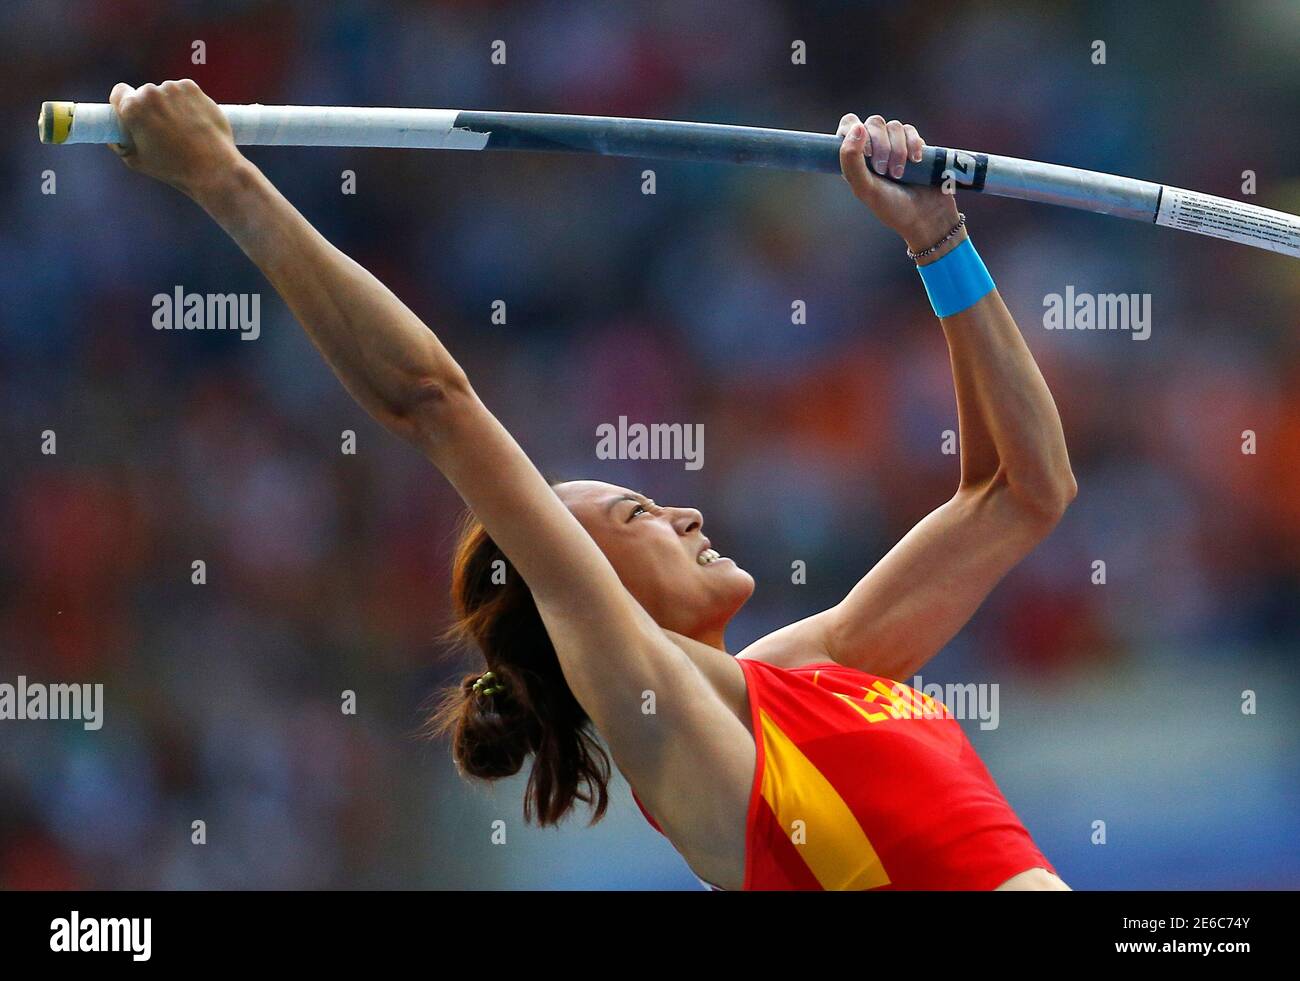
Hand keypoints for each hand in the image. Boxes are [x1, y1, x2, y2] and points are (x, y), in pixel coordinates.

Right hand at [107, 80, 244, 199]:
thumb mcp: (137, 161)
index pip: (119, 92)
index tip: (133, 113)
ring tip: (183, 129)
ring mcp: (172, 88)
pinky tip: (194, 120)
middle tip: (164, 129)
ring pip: (165, 93)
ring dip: (170, 104)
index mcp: (132, 108)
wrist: (213, 168)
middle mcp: (150, 93)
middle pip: (144, 94)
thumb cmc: (174, 169)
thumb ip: (121, 145)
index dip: (124, 103)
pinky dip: (187, 102)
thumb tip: (116, 137)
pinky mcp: (192, 88)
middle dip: (151, 107)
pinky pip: (183, 91)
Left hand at [836, 113, 960, 254]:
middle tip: (884, 171)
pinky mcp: (915, 144)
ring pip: (894, 126)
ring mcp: (895, 145)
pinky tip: (916, 161)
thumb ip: (852, 161)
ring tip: (900, 174)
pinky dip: (913, 145)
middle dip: (881, 146)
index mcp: (856, 159)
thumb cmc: (892, 208)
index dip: (854, 131)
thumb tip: (857, 127)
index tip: (865, 152)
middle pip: (873, 123)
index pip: (848, 125)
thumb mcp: (865, 189)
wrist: (927, 216)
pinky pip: (911, 130)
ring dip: (898, 150)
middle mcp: (874, 148)